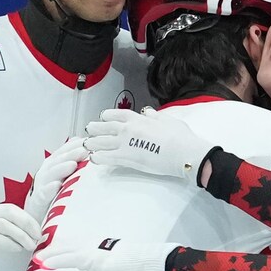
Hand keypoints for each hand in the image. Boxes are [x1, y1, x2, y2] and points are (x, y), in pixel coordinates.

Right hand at [0, 203, 41, 270]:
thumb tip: (21, 236)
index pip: (10, 208)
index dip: (27, 218)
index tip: (37, 230)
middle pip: (11, 212)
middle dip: (28, 224)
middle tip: (38, 237)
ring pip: (5, 224)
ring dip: (22, 235)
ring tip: (30, 245)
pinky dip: (9, 244)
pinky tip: (16, 249)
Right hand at [24, 137, 87, 219]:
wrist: (36, 214)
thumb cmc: (53, 193)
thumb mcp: (63, 174)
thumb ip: (71, 159)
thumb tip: (81, 144)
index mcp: (53, 164)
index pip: (64, 151)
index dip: (74, 145)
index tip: (87, 141)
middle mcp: (46, 172)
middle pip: (58, 160)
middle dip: (71, 154)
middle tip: (84, 150)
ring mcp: (41, 186)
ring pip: (50, 175)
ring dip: (61, 169)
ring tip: (72, 165)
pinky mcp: (37, 202)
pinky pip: (43, 195)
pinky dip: (49, 189)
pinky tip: (57, 186)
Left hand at [38, 237, 177, 270]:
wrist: (142, 258)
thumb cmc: (132, 259)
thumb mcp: (111, 258)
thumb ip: (97, 259)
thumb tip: (85, 264)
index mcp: (96, 241)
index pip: (73, 241)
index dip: (60, 245)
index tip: (49, 248)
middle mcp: (91, 242)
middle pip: (66, 244)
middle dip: (51, 248)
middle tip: (38, 253)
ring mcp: (90, 249)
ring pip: (64, 250)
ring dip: (49, 254)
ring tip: (37, 258)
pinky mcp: (91, 258)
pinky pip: (68, 259)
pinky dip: (55, 261)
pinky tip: (45, 264)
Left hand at [83, 108, 215, 184]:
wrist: (184, 152)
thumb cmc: (180, 137)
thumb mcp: (169, 120)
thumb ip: (155, 116)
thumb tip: (148, 112)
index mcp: (139, 119)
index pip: (118, 114)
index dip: (108, 115)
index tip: (102, 117)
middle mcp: (129, 129)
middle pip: (106, 127)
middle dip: (95, 128)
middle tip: (88, 130)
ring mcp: (126, 143)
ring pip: (102, 142)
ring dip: (93, 143)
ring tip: (86, 145)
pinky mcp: (126, 158)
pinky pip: (107, 157)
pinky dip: (98, 157)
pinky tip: (93, 158)